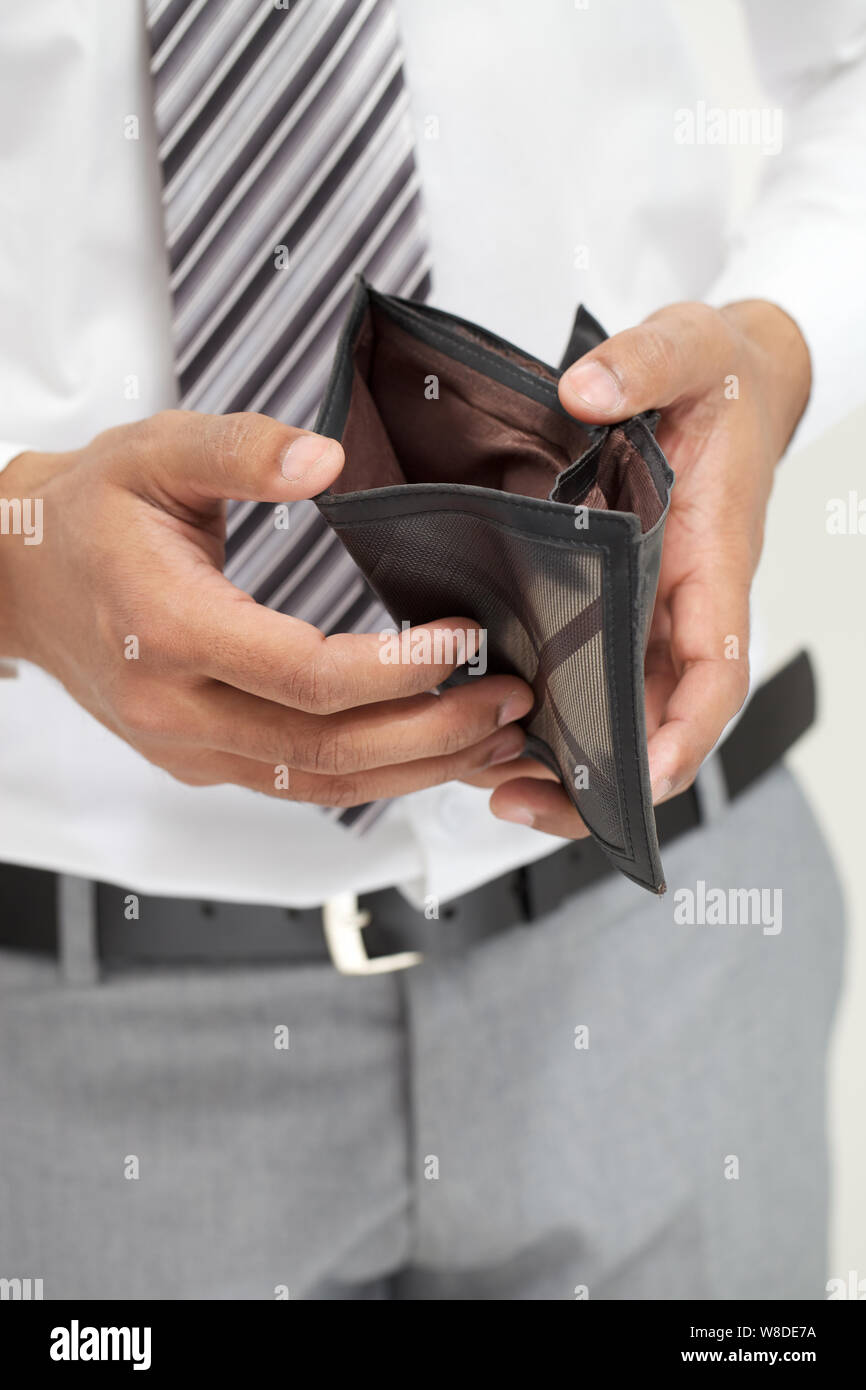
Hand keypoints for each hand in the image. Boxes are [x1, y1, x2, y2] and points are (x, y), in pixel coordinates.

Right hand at [0, 412, 532, 803]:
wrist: (15, 578)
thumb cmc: (87, 514)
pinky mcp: (199, 761)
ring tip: (494, 737)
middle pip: (328, 749)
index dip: (401, 668)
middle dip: (434, 734)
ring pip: (321, 785)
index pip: (307, 675)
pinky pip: (299, 784)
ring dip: (417, 769)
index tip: (468, 638)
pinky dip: (374, 775)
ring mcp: (187, 748)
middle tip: (511, 702)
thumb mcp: (156, 453)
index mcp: (167, 627)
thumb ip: (241, 450)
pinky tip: (429, 752)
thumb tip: (327, 461)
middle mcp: (176, 708)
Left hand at [484, 299, 810, 836]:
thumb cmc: (720, 378)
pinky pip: (602, 677)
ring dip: (574, 762)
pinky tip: (500, 733)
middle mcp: (686, 600)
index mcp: (712, 556)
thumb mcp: (687, 347)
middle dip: (611, 780)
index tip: (652, 775)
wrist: (731, 380)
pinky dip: (560, 716)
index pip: (718, 665)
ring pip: (629, 712)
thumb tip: (587, 390)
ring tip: (494, 788)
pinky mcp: (626, 604)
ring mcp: (656, 609)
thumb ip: (642, 363)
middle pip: (665, 719)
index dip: (689, 729)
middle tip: (527, 804)